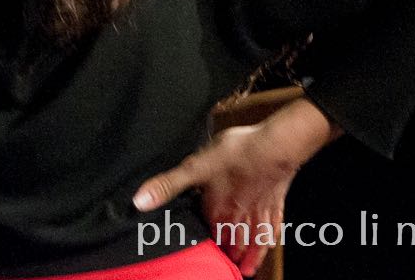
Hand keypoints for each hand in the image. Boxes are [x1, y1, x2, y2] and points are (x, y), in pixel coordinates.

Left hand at [133, 97, 339, 276]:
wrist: (275, 147)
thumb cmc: (235, 155)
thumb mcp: (194, 167)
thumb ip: (168, 185)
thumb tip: (139, 203)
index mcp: (217, 212)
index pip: (205, 234)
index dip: (199, 243)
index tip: (195, 255)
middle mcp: (237, 218)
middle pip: (229, 243)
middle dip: (223, 255)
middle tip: (219, 268)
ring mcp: (258, 214)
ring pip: (250, 243)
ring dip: (245, 257)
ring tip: (241, 270)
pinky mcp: (274, 205)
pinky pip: (270, 233)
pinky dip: (265, 247)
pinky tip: (263, 250)